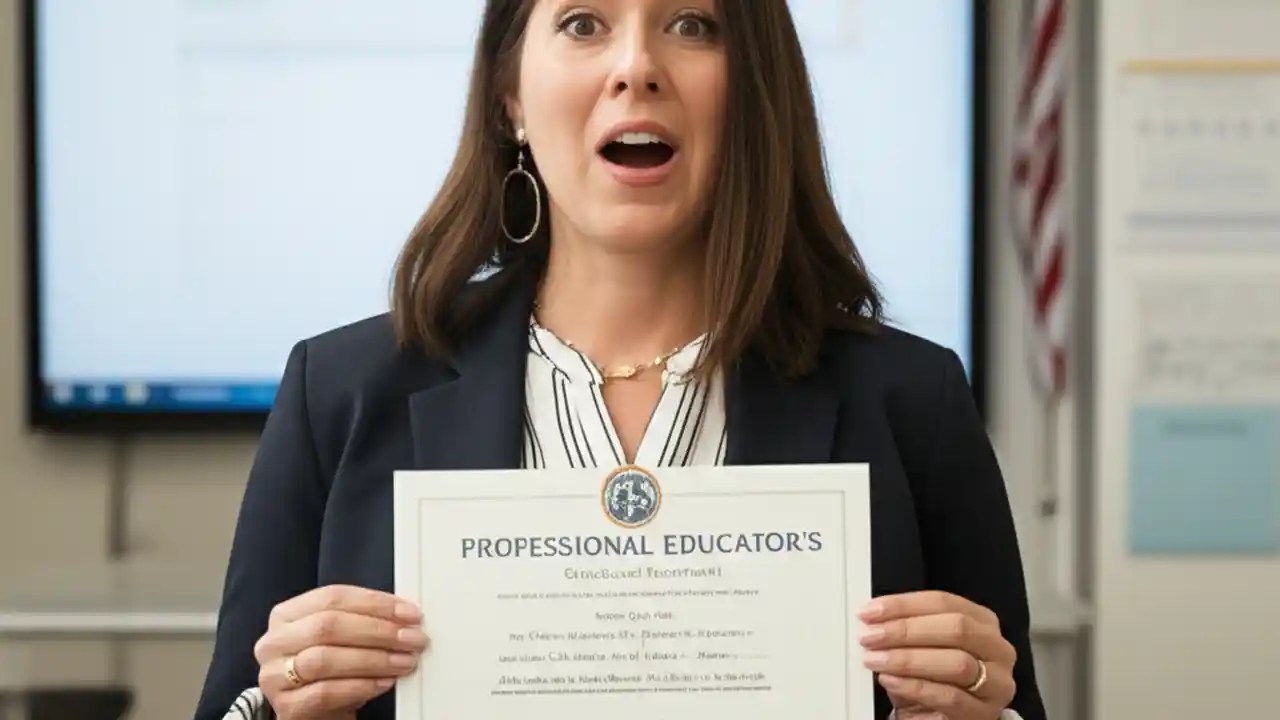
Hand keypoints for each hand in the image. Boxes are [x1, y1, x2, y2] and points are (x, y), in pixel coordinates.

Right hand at [253, 585, 426, 718]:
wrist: (312, 712)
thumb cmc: (329, 670)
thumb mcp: (340, 638)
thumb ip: (364, 620)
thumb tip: (406, 617)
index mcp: (287, 615)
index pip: (333, 597)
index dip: (375, 603)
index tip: (408, 612)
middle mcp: (275, 642)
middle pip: (328, 625)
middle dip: (377, 630)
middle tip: (411, 638)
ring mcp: (275, 675)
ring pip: (325, 659)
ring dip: (373, 659)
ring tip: (403, 661)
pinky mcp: (287, 707)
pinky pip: (326, 693)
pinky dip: (361, 686)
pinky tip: (383, 682)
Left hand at [858, 591, 1014, 719]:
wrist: (939, 717)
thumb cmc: (932, 678)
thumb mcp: (920, 646)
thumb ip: (903, 628)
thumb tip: (872, 618)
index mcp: (982, 622)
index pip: (944, 602)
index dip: (904, 605)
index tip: (871, 611)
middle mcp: (996, 649)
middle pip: (956, 628)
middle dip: (907, 630)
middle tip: (872, 636)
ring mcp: (995, 683)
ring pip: (957, 663)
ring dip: (908, 659)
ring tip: (876, 660)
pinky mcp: (984, 712)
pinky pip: (950, 696)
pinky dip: (915, 687)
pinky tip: (891, 681)